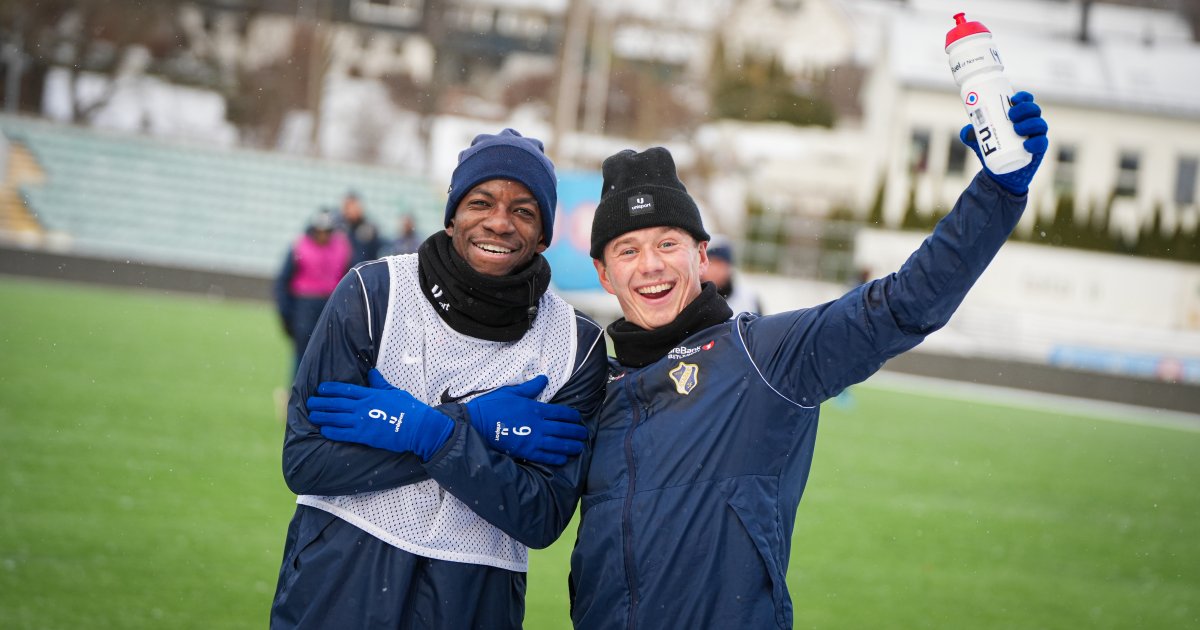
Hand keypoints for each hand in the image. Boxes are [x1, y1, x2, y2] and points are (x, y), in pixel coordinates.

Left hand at [307, 369, 453, 460]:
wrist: (417, 427)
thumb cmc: (409, 408)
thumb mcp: (394, 392)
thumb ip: (380, 384)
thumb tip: (372, 373)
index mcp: (370, 395)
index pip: (345, 390)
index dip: (331, 389)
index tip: (321, 389)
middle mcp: (363, 407)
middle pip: (336, 404)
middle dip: (321, 403)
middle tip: (310, 402)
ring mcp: (362, 421)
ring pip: (335, 418)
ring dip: (322, 417)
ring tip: (312, 416)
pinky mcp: (364, 436)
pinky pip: (342, 433)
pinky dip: (331, 431)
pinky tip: (324, 430)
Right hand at [464, 375, 587, 465]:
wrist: (476, 423)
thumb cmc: (492, 405)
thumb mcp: (512, 392)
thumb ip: (531, 388)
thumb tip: (544, 379)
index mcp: (536, 409)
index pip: (561, 413)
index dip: (572, 416)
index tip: (578, 418)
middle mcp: (538, 425)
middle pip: (563, 429)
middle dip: (576, 432)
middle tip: (584, 434)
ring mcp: (533, 440)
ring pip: (558, 444)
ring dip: (570, 446)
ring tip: (579, 448)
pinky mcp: (525, 452)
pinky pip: (545, 456)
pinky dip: (556, 458)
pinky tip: (563, 459)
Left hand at [961, 90, 1048, 194]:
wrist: (1001, 173)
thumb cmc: (994, 150)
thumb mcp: (981, 141)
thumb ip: (970, 135)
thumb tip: (965, 131)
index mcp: (1020, 116)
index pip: (1026, 101)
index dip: (1023, 97)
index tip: (1013, 99)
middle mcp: (1031, 123)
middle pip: (1034, 110)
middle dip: (1024, 109)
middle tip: (1011, 115)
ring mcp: (1037, 136)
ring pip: (1040, 124)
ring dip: (1030, 123)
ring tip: (1016, 129)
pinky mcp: (1039, 149)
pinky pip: (1042, 143)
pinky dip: (1036, 142)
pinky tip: (1027, 144)